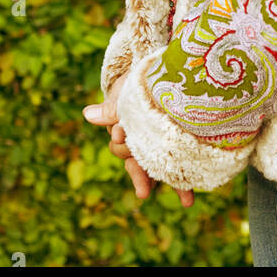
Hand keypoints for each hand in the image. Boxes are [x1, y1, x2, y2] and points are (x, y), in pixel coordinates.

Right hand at [82, 71, 193, 206]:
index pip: (120, 147)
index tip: (121, 134)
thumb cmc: (134, 86)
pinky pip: (178, 171)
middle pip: (137, 165)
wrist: (153, 76)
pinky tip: (187, 201)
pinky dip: (183, 185)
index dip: (122, 146)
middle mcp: (139, 146)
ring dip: (168, 184)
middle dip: (140, 177)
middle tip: (144, 192)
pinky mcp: (176, 149)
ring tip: (181, 199)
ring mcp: (157, 149)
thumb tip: (88, 114)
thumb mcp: (124, 95)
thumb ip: (111, 110)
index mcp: (124, 133)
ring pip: (158, 171)